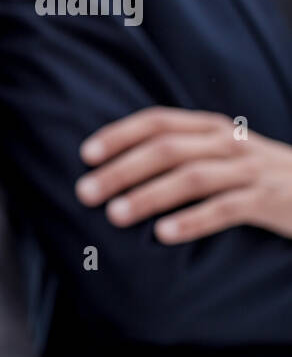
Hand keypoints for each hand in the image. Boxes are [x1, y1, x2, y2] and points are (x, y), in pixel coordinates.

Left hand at [76, 106, 291, 242]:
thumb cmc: (258, 177)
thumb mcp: (221, 155)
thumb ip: (180, 154)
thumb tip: (113, 171)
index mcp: (212, 128)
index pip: (158, 122)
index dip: (120, 135)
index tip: (86, 155)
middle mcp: (229, 144)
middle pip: (167, 150)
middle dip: (122, 170)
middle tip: (86, 193)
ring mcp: (251, 171)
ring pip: (192, 177)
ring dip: (149, 196)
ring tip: (116, 214)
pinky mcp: (270, 200)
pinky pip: (226, 209)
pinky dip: (192, 221)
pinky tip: (163, 235)